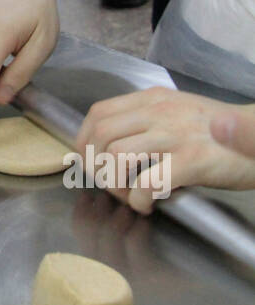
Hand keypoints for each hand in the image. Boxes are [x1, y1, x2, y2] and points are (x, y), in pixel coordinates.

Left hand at [75, 89, 254, 214]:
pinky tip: (149, 205)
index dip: (84, 141)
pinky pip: (147, 183)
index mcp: (153, 99)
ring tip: (130, 196)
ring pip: (117, 157)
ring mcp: (175, 135)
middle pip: (100, 135)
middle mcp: (160, 112)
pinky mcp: (192, 160)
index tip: (90, 162)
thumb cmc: (220, 133)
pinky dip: (139, 200)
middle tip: (111, 186)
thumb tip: (112, 143)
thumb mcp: (180, 111)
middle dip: (95, 166)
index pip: (99, 113)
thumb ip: (148, 120)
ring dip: (115, 185)